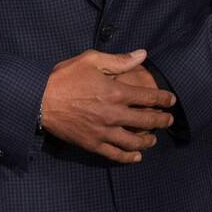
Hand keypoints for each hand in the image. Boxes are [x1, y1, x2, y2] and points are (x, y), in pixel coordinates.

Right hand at [39, 48, 175, 163]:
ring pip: (133, 141)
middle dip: (161, 120)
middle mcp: (113, 114)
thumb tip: (142, 54)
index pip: (148, 97)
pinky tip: (136, 156)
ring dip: (148, 141)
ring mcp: (103, 132)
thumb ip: (119, 60)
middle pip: (146, 121)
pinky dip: (128, 157)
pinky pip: (115, 154)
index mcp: (115, 92)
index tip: (171, 100)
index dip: (163, 99)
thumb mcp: (91, 60)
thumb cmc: (65, 77)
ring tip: (154, 140)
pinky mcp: (92, 144)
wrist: (39, 101)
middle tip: (169, 120)